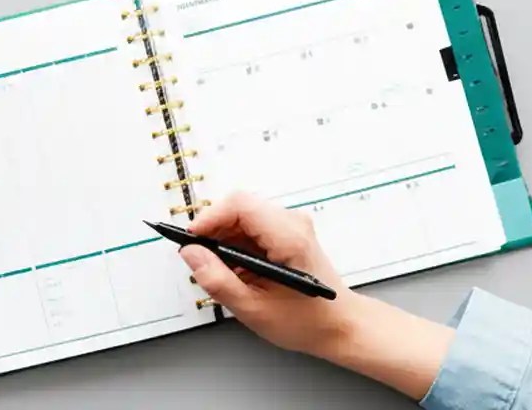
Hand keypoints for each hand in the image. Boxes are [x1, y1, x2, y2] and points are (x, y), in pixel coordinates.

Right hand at [181, 192, 452, 399]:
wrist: (340, 326)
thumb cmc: (306, 321)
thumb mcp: (253, 309)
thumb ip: (218, 280)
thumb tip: (191, 254)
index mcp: (289, 238)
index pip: (241, 205)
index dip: (210, 217)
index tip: (192, 239)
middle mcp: (292, 224)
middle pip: (239, 208)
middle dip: (214, 230)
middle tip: (201, 259)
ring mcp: (291, 226)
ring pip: (243, 217)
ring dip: (225, 239)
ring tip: (222, 271)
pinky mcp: (288, 232)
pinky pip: (252, 227)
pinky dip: (237, 244)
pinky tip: (237, 270)